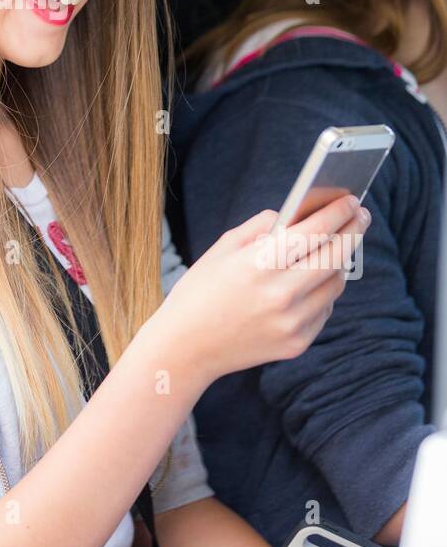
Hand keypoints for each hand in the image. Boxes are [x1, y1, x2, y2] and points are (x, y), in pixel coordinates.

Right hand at [153, 196, 368, 379]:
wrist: (186, 347)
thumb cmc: (201, 290)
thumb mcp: (223, 247)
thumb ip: (262, 226)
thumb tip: (298, 216)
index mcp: (260, 263)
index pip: (316, 230)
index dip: (338, 211)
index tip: (351, 199)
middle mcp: (281, 293)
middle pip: (337, 255)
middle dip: (353, 230)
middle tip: (359, 215)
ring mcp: (292, 322)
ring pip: (336, 283)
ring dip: (340, 261)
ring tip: (337, 247)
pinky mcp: (297, 343)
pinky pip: (324, 309)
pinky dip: (323, 291)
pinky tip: (313, 281)